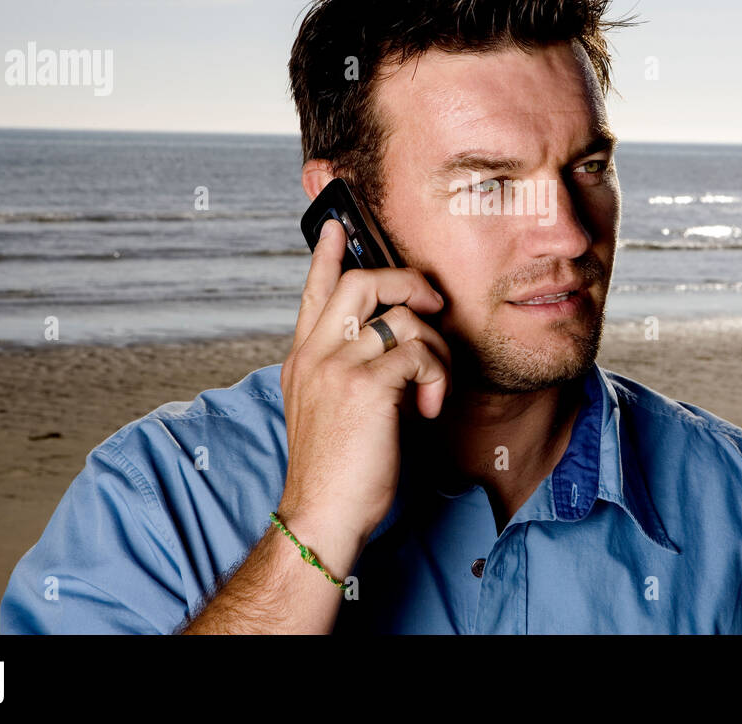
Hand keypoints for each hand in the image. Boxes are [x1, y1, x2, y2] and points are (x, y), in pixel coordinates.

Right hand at [277, 218, 451, 561]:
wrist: (322, 515)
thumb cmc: (337, 471)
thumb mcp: (333, 409)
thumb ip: (352, 370)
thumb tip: (400, 346)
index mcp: (304, 359)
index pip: (313, 292)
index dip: (327, 256)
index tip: (337, 226)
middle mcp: (315, 354)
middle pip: (362, 282)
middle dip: (407, 282)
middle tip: (434, 303)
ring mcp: (337, 367)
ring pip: (403, 319)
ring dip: (435, 350)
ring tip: (434, 387)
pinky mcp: (365, 386)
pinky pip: (419, 353)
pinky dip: (437, 378)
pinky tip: (430, 409)